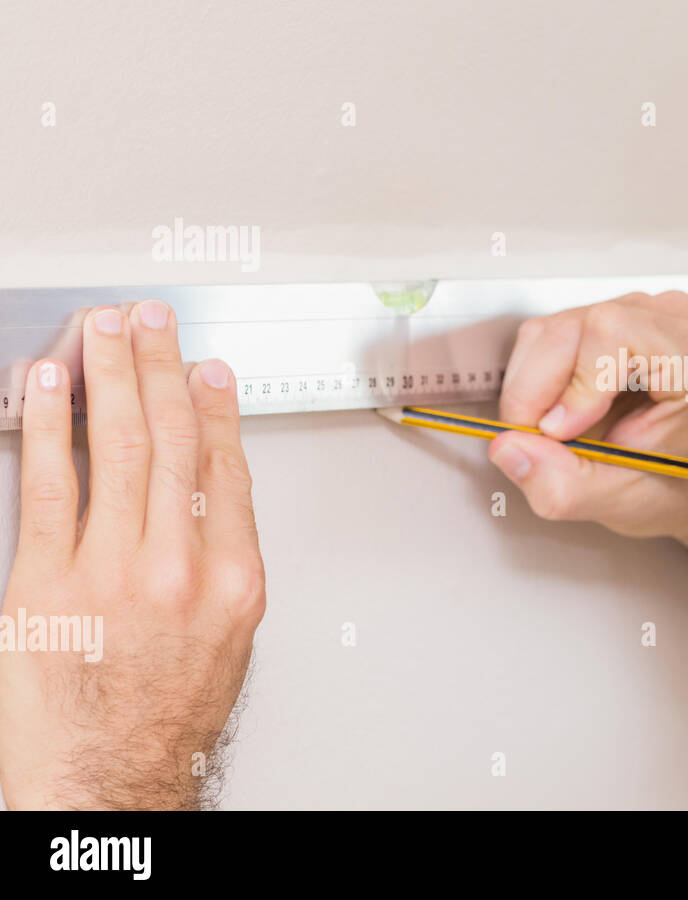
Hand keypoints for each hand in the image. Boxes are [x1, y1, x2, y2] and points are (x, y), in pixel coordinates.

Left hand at [0, 301, 265, 809]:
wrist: (113, 777)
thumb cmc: (172, 712)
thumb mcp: (232, 633)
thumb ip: (225, 556)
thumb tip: (208, 491)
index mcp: (232, 577)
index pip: (224, 465)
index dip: (212, 404)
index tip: (205, 367)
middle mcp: (177, 567)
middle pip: (171, 440)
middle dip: (159, 366)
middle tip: (150, 321)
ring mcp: (110, 571)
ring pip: (116, 446)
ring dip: (110, 374)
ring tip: (105, 331)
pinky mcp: (44, 584)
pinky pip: (48, 485)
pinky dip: (50, 425)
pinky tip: (51, 385)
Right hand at [488, 290, 687, 541]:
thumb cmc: (676, 481)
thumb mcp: (619, 501)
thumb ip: (562, 484)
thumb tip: (508, 448)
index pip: (611, 332)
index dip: (574, 381)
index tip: (560, 431)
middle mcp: (670, 321)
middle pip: (570, 329)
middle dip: (537, 391)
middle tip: (540, 442)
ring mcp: (636, 312)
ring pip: (550, 330)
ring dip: (532, 387)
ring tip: (557, 431)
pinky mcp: (607, 317)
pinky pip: (548, 334)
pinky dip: (536, 378)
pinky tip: (561, 410)